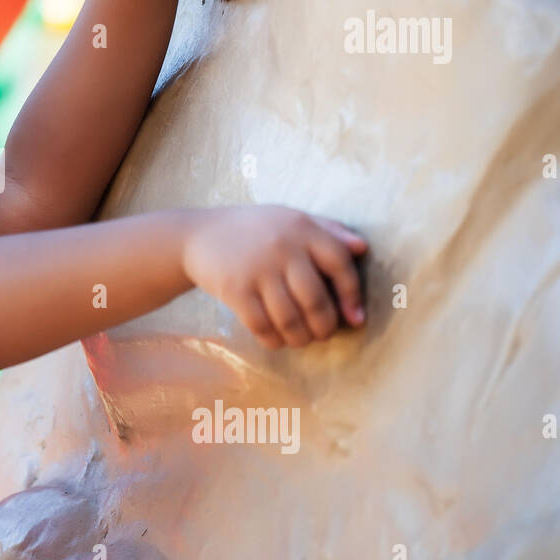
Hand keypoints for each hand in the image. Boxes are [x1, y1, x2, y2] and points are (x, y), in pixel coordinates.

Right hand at [181, 205, 367, 348]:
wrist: (197, 234)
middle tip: (324, 334)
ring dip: (301, 338)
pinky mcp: (235, 290)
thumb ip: (328, 229)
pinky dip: (273, 340)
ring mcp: (257, 270)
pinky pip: (262, 326)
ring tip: (302, 340)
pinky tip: (277, 341)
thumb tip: (362, 249)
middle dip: (325, 326)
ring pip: (290, 319)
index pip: (339, 263)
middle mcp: (282, 248)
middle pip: (316, 300)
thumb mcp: (290, 218)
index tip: (355, 318)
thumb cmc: (253, 228)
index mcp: (301, 228)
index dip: (352, 295)